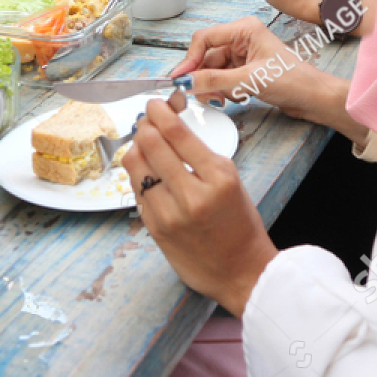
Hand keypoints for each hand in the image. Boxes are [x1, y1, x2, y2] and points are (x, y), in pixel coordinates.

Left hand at [120, 95, 277, 316]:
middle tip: (147, 119)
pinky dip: (138, 173)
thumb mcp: (231, 181)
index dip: (159, 111)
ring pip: (135, 164)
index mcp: (218, 177)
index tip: (155, 104)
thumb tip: (167, 127)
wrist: (241, 272)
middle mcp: (191, 194)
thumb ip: (200, 155)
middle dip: (144, 124)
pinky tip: (147, 170)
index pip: (176, 132)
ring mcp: (169, 214)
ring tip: (144, 144)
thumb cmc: (240, 225)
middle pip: (150, 143)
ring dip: (137, 146)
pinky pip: (135, 189)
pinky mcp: (154, 228)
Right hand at [170, 17, 331, 119]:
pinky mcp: (245, 69)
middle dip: (204, 79)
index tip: (180, 79)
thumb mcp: (249, 80)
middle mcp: (241, 38)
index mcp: (244, 29)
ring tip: (227, 99)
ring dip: (216, 87)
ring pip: (213, 71)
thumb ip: (215, 80)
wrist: (313, 98)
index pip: (204, 38)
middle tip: (205, 97)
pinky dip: (224, 90)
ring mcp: (243, 54)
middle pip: (206, 57)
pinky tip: (237, 97)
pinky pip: (222, 79)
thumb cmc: (292, 80)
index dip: (190, 59)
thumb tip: (186, 82)